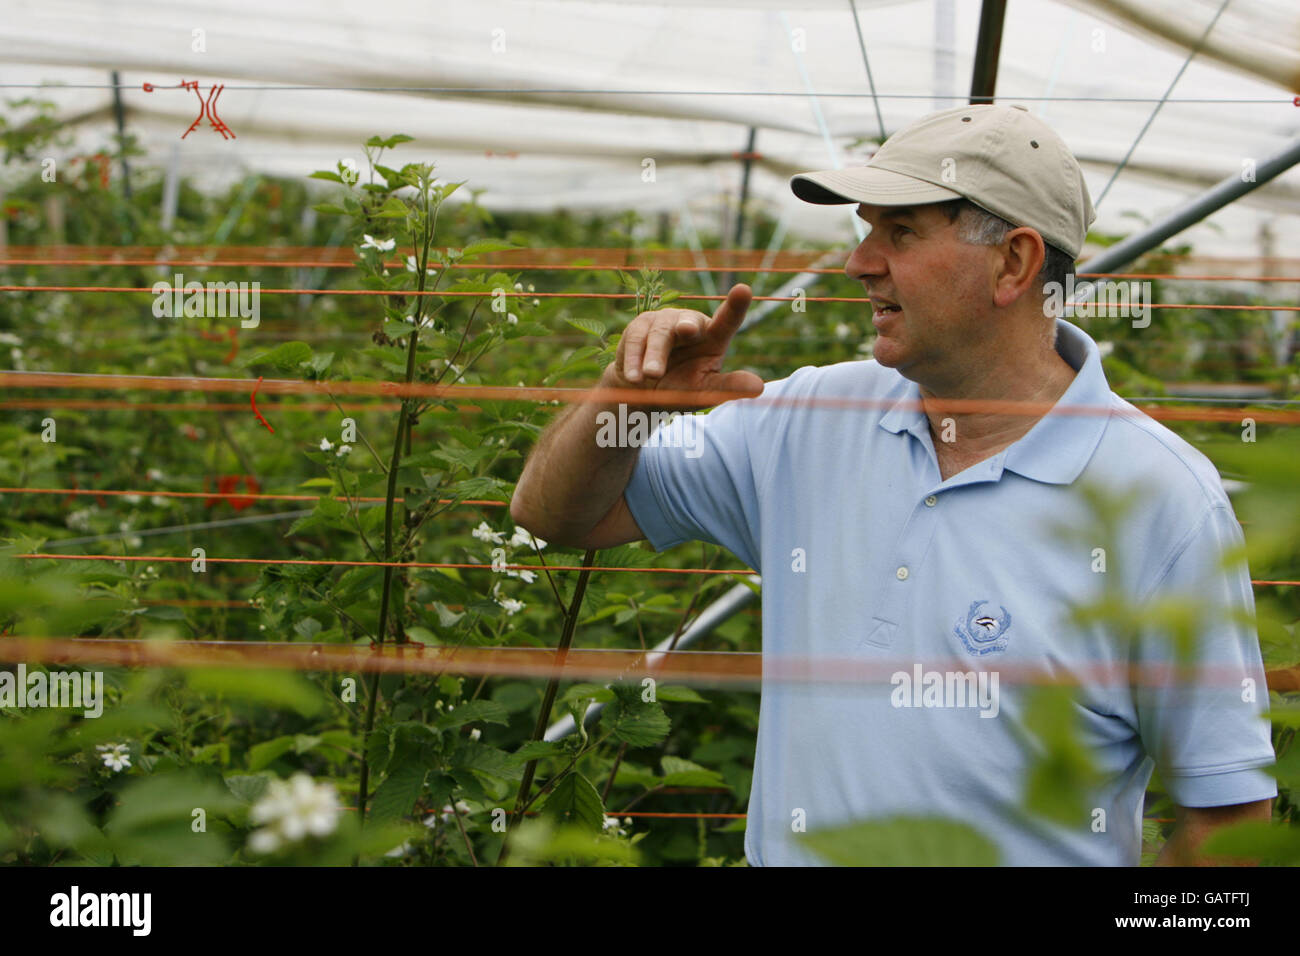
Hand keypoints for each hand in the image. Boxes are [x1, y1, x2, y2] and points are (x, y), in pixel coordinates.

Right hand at [608, 283, 763, 408]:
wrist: (642, 391)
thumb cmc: (680, 388)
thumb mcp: (705, 391)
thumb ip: (728, 387)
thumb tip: (759, 388)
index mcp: (713, 337)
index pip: (727, 320)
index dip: (735, 305)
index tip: (744, 290)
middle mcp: (690, 324)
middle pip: (688, 323)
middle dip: (686, 325)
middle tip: (687, 330)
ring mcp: (664, 322)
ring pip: (660, 334)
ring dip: (655, 356)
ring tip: (651, 375)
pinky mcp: (639, 327)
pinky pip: (635, 340)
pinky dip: (634, 360)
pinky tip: (634, 378)